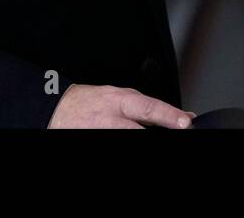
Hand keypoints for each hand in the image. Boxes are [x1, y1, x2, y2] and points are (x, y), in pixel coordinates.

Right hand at [47, 84, 195, 128]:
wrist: (58, 110)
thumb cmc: (92, 102)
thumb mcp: (119, 97)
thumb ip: (146, 107)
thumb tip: (180, 117)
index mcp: (119, 100)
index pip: (149, 106)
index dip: (169, 115)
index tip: (185, 121)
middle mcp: (111, 118)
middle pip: (138, 130)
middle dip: (157, 133)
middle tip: (178, 132)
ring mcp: (102, 132)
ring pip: (128, 138)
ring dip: (142, 139)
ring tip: (152, 135)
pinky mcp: (94, 141)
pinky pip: (116, 145)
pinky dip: (126, 141)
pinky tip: (131, 137)